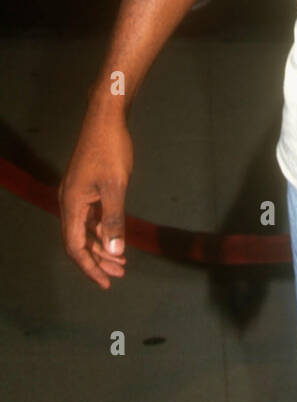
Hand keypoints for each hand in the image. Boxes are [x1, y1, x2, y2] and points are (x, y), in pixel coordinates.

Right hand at [59, 100, 133, 288]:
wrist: (106, 118)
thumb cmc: (111, 150)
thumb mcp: (116, 187)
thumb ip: (114, 220)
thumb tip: (115, 252)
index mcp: (72, 205)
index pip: (75, 246)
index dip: (90, 267)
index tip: (105, 283)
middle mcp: (69, 202)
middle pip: (79, 241)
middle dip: (98, 260)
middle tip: (119, 274)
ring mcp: (77, 194)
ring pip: (85, 229)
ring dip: (102, 245)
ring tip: (121, 261)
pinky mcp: (85, 186)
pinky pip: (90, 216)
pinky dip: (102, 229)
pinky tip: (116, 236)